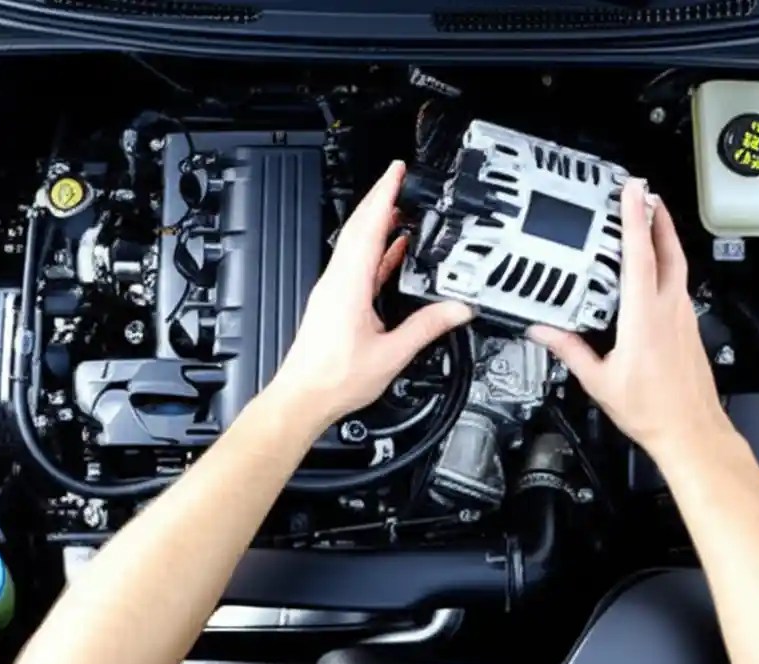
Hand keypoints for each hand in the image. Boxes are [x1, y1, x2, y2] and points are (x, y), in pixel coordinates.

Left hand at [271, 161, 472, 423]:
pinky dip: (375, 252)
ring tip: (401, 210)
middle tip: (400, 180)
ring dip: (378, 224)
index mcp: (348, 285)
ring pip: (356, 246)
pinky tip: (391, 252)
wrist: (303, 398)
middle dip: (381, 200)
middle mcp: (336, 281)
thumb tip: (455, 309)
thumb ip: (427, 327)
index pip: (368, 227)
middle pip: (359, 228)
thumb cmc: (333, 378)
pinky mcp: (333, 303)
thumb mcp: (392, 354)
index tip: (396, 172)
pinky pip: (356, 266)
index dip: (384, 194)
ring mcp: (333, 291)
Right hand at [528, 180, 731, 458]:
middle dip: (657, 217)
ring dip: (666, 239)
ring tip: (652, 222)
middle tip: (645, 194)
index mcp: (644, 317)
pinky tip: (657, 271)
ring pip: (678, 265)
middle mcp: (669, 310)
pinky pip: (679, 284)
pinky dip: (669, 265)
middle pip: (668, 249)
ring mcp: (684, 317)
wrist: (691, 431)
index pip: (640, 254)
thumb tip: (544, 331)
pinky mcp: (690, 327)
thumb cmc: (652, 410)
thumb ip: (570, 350)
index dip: (634, 218)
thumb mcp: (599, 381)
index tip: (632, 192)